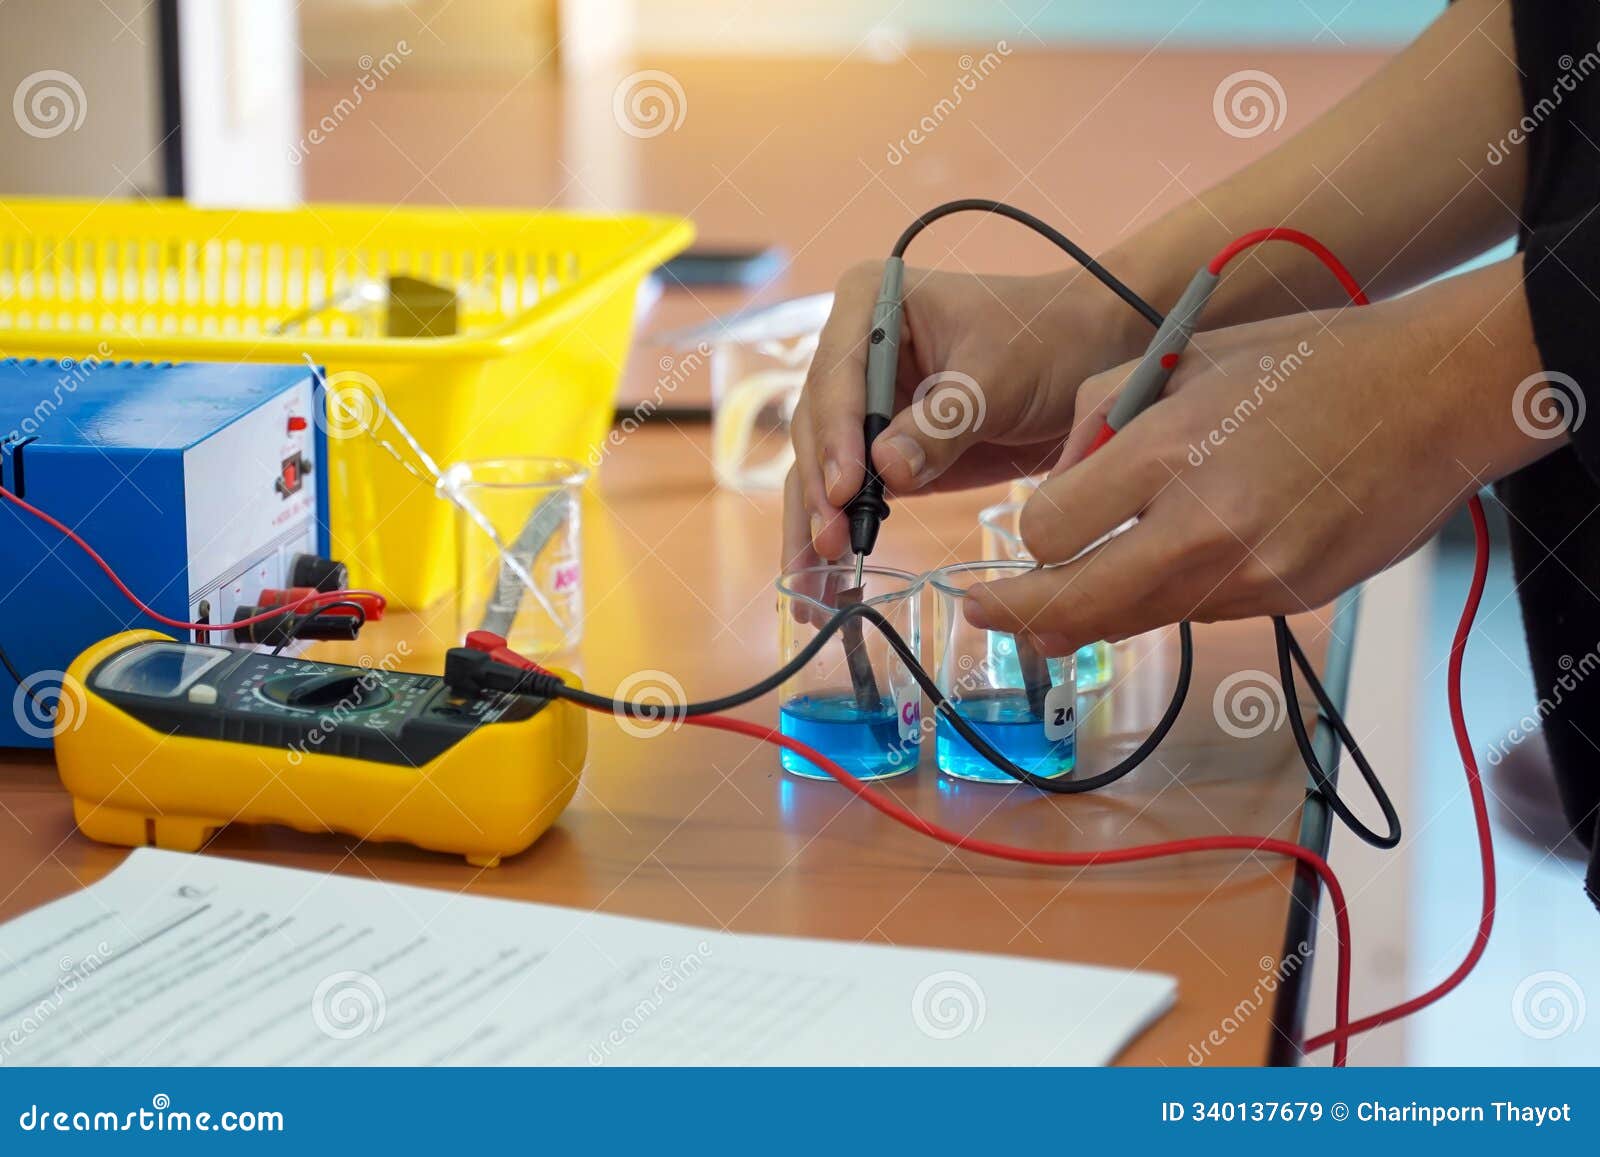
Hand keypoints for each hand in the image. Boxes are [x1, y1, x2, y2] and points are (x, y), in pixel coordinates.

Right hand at [782, 262, 1143, 568]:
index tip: (845, 489)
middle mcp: (853, 351)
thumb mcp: (1000, 376)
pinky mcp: (882, 450)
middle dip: (821, 491)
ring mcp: (863, 404)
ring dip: (814, 528)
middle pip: (818, 427)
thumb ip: (943, 422)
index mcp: (870, 304)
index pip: (839, 375)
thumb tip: (885, 472)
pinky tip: (827, 583)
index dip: (837, 435)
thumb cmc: (1051, 341)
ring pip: (821, 469)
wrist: (1092, 357)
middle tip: (831, 544)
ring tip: (812, 587)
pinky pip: (850, 495)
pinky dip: (840, 535)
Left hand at [966, 259, 1551, 651]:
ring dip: (1087, 615)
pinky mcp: (1286, 598)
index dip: (1028, 535)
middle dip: (1016, 614)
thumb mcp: (1184, 358)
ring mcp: (1251, 573)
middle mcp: (1205, 525)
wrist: (1434, 396)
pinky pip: (1196, 611)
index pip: (1049, 531)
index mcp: (1169, 450)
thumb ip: (1101, 417)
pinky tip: (1166, 566)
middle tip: (978, 612)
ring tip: (1045, 612)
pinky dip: (1165, 596)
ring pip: (1135, 619)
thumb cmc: (1304, 362)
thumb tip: (1057, 482)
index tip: (1028, 530)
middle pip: (1075, 605)